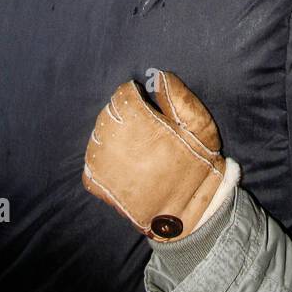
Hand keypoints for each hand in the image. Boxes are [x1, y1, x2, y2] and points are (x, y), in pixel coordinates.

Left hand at [83, 74, 225, 241]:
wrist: (186, 214)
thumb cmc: (196, 165)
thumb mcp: (199, 125)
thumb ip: (177, 96)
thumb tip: (156, 76)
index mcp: (139, 123)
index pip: (123, 94)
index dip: (136, 95)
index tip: (147, 104)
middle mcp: (115, 141)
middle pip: (108, 113)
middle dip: (124, 114)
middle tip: (144, 127)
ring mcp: (103, 165)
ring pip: (98, 134)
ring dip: (113, 134)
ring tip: (135, 145)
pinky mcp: (97, 184)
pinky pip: (91, 159)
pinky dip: (102, 155)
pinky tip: (121, 160)